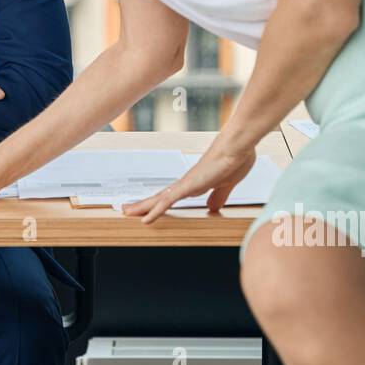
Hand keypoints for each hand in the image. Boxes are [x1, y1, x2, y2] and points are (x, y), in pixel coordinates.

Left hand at [122, 148, 256, 223]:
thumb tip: (213, 206)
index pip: (171, 196)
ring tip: (126, 212)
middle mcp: (186, 183)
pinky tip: (146, 219)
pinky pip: (168, 201)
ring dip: (143, 206)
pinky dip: (157, 211)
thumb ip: (219, 195)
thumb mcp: (226, 184)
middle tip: (126, 209)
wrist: (238, 145)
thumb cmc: (234, 159)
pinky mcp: (189, 186)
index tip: (147, 208)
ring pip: (159, 199)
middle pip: (159, 196)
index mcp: (194, 184)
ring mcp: (186, 184)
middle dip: (143, 204)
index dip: (158, 203)